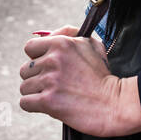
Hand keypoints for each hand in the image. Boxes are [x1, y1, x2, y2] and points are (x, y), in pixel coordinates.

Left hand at [19, 26, 140, 136]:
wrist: (116, 103)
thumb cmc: (103, 75)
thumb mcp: (92, 45)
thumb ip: (68, 34)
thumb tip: (46, 34)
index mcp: (61, 43)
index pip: (30, 48)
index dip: (37, 58)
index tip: (47, 66)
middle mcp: (53, 59)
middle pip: (25, 69)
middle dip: (36, 78)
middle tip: (54, 84)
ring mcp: (50, 80)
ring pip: (24, 87)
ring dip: (36, 93)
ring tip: (55, 95)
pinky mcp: (48, 101)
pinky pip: (25, 102)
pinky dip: (34, 106)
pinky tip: (49, 105)